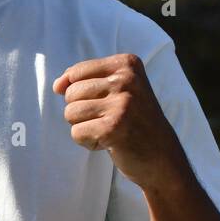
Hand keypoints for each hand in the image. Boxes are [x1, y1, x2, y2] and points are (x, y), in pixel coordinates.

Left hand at [52, 53, 184, 191]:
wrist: (162, 157)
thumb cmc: (133, 120)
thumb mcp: (115, 90)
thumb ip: (82, 80)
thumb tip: (57, 85)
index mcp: (127, 63)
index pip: (76, 72)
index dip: (81, 93)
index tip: (107, 103)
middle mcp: (127, 80)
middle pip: (71, 93)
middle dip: (82, 111)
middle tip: (110, 119)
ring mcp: (121, 104)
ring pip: (70, 113)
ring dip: (85, 127)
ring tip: (110, 130)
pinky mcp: (113, 128)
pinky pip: (76, 133)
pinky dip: (88, 142)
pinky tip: (110, 142)